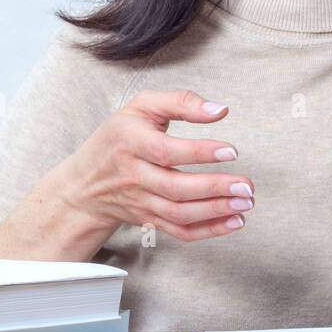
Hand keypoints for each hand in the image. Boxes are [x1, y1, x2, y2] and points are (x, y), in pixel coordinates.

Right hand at [43, 89, 255, 244]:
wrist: (85, 183)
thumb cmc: (119, 137)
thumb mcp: (141, 107)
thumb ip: (180, 101)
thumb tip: (219, 110)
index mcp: (130, 142)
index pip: (166, 151)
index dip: (200, 152)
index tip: (231, 151)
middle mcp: (134, 175)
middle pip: (175, 188)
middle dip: (215, 188)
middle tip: (246, 185)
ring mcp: (141, 201)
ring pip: (179, 213)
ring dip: (217, 211)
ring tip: (245, 201)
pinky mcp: (150, 219)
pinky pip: (180, 231)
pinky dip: (209, 231)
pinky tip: (235, 221)